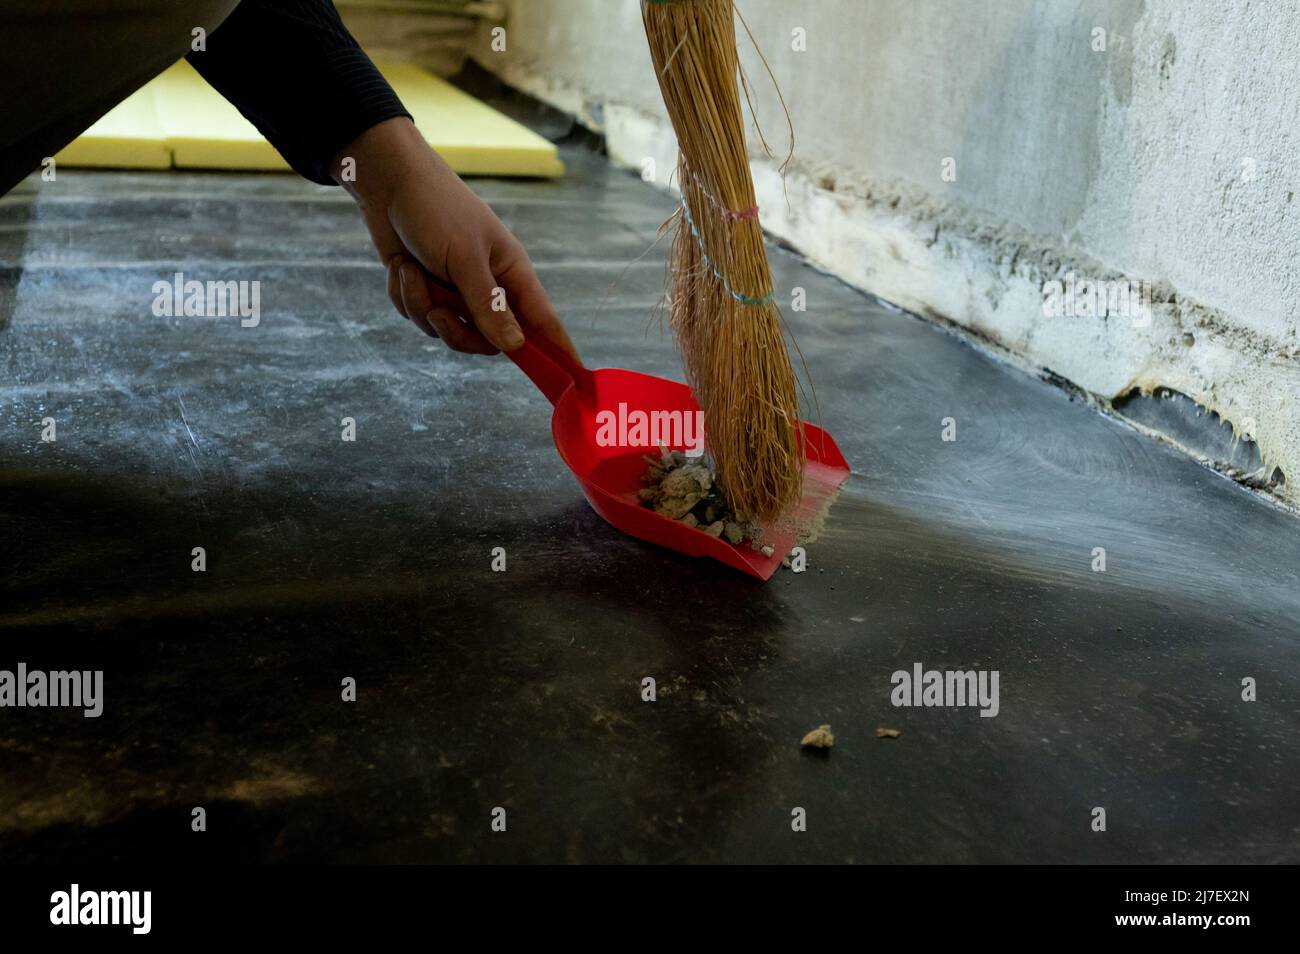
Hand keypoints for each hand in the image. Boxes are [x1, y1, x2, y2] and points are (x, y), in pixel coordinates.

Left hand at [332, 117, 579, 361]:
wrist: (389, 184)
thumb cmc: (437, 209)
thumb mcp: (465, 258)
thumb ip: (488, 306)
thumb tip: (515, 346)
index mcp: (512, 274)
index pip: (544, 322)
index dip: (560, 351)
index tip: (575, 380)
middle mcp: (489, 289)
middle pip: (486, 342)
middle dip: (455, 329)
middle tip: (438, 309)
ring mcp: (457, 293)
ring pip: (446, 332)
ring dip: (422, 304)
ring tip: (412, 270)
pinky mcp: (428, 292)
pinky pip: (419, 318)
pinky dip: (405, 296)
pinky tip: (402, 268)